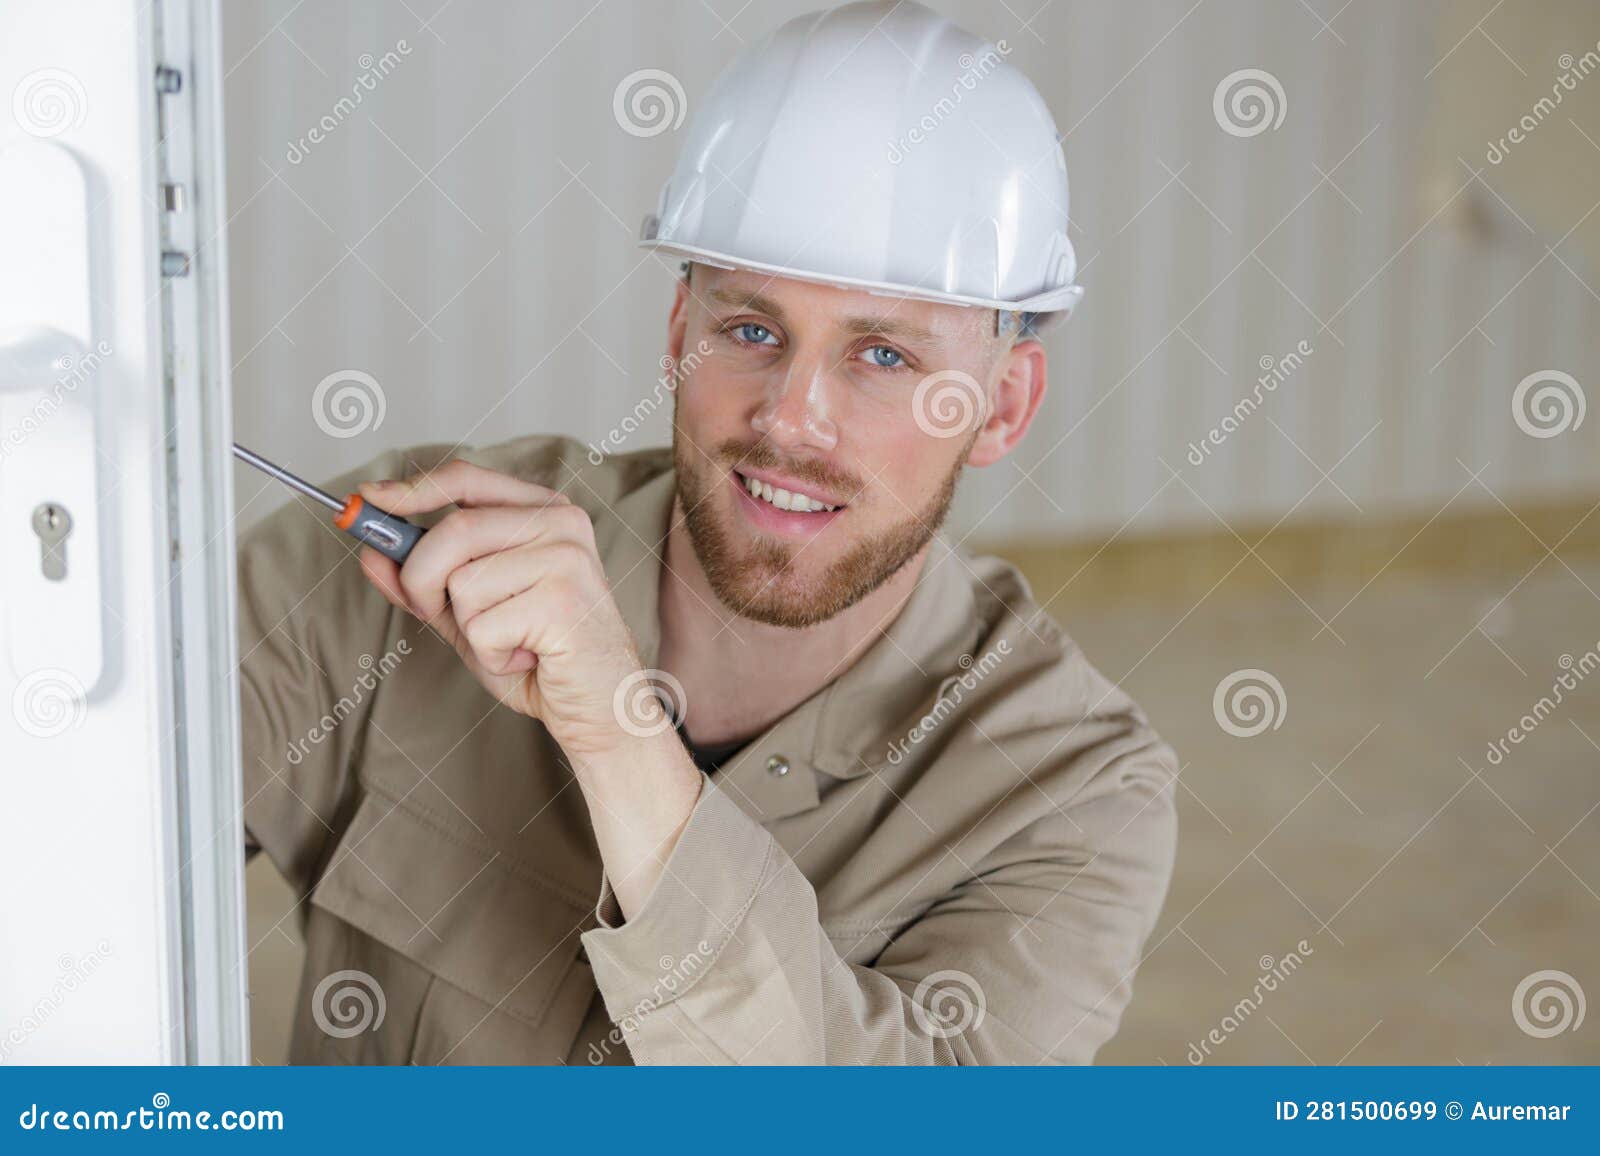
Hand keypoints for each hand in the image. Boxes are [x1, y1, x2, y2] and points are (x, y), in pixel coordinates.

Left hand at [355, 460, 655, 762]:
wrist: (601, 707)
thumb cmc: (541, 656)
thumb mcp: (469, 614)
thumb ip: (424, 582)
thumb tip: (371, 552)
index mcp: (543, 511)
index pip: (466, 480)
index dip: (411, 490)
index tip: (369, 501)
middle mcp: (561, 523)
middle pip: (451, 532)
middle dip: (422, 583)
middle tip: (446, 616)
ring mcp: (566, 559)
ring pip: (462, 584)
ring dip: (469, 629)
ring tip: (512, 640)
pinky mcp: (563, 601)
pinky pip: (482, 627)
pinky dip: (491, 656)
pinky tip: (528, 657)